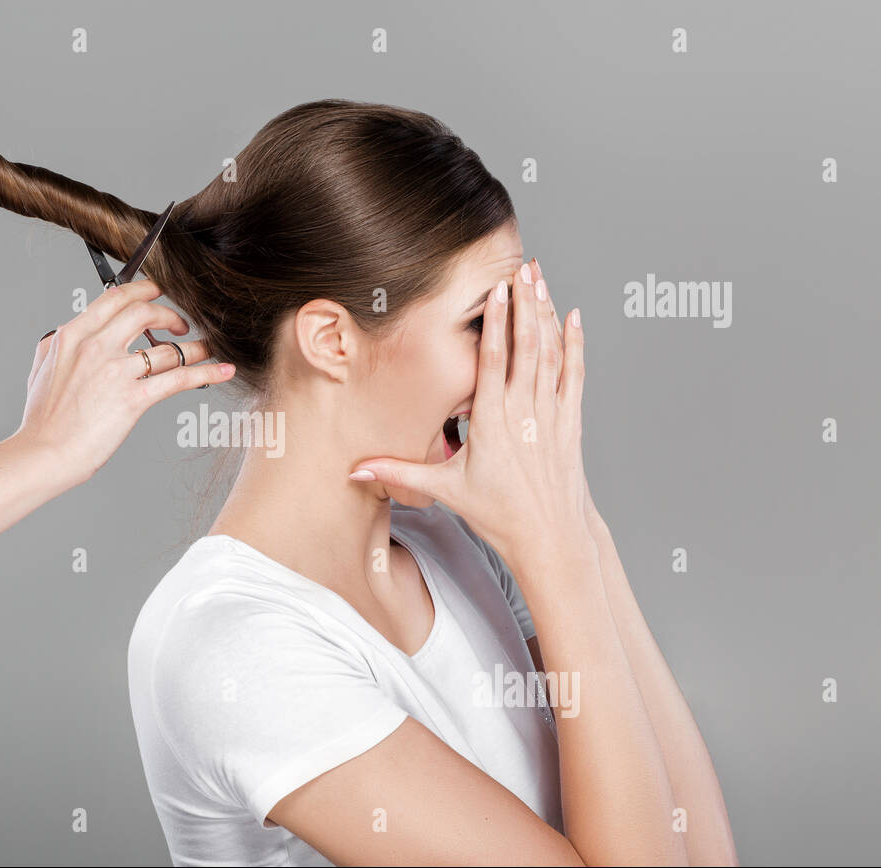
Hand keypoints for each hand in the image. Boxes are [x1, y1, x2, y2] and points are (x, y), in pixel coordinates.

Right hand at [18, 279, 235, 486]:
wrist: (44, 453)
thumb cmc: (43, 421)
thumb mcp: (41, 370)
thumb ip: (56, 347)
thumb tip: (64, 334)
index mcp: (73, 336)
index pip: (115, 298)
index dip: (143, 291)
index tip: (157, 293)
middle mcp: (96, 347)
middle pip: (145, 312)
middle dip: (170, 314)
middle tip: (181, 324)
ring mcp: (115, 372)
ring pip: (167, 348)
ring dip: (194, 346)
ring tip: (206, 348)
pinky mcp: (133, 399)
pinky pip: (178, 378)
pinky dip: (206, 371)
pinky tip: (223, 371)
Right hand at [351, 260, 590, 571]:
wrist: (552, 536)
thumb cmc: (500, 515)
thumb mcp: (446, 492)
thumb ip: (400, 473)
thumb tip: (357, 469)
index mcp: (494, 424)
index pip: (495, 363)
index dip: (496, 324)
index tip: (496, 290)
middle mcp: (526, 412)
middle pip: (527, 346)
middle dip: (524, 303)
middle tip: (521, 267)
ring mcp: (551, 414)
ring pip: (551, 353)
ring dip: (546, 313)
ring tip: (541, 279)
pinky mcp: (570, 421)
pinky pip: (573, 373)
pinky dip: (573, 342)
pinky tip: (573, 316)